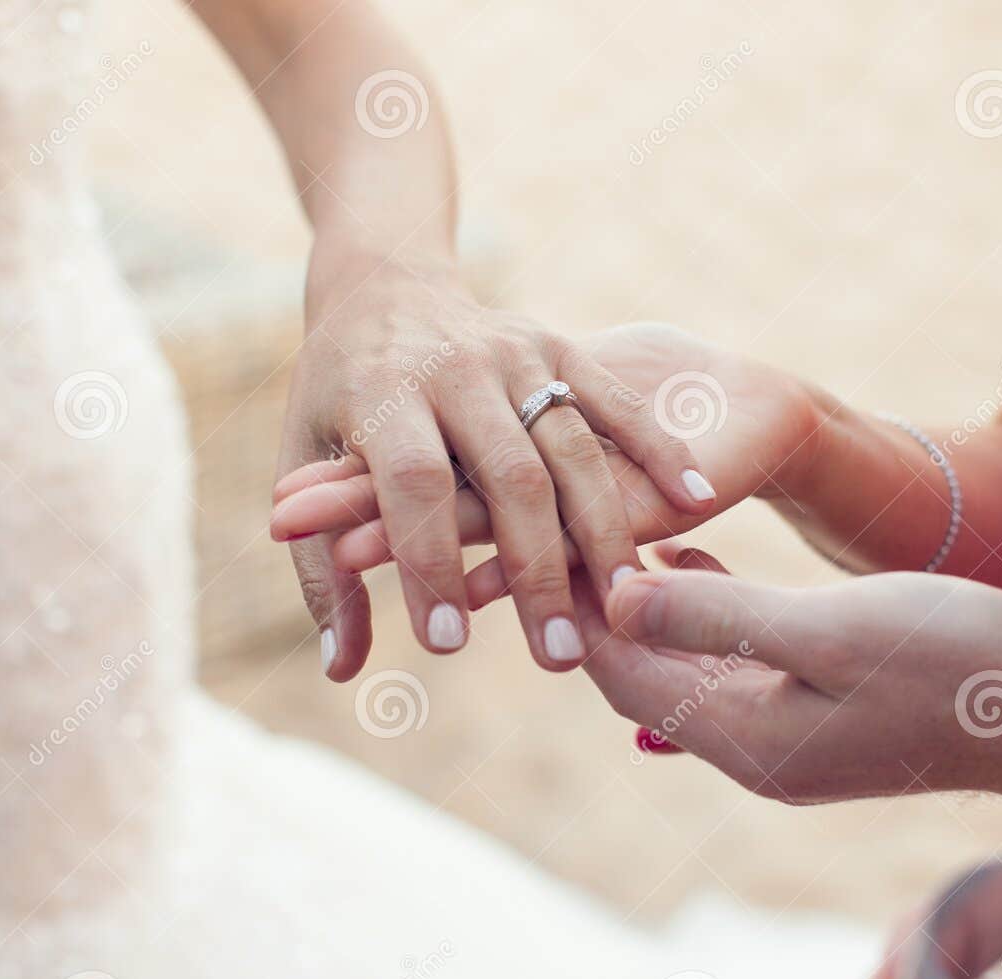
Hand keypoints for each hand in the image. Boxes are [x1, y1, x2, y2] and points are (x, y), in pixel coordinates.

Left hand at [270, 322, 826, 607]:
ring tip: (624, 608)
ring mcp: (515, 353)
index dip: (429, 562)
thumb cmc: (337, 394)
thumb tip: (341, 674)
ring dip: (602, 532)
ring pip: (571, 449)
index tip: (448, 644)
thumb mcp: (304, 465)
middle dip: (534, 571)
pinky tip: (697, 499)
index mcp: (383, 394)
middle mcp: (455, 369)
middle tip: (555, 657)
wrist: (383, 282)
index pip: (413, 485)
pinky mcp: (561, 344)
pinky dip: (658, 446)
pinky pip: (617, 399)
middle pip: (507, 476)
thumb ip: (320, 572)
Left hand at [575, 562, 1001, 802]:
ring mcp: (785, 736)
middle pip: (640, 671)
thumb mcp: (828, 629)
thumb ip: (715, 617)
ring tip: (606, 530)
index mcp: (741, 735)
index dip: (577, 599)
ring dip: (643, 606)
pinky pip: (730, 663)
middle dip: (598, 603)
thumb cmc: (954, 661)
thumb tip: (610, 600)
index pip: (619, 667)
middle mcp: (749, 748)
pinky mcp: (817, 714)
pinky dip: (701, 615)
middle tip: (556, 519)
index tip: (540, 527)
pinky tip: (684, 562)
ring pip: (681, 665)